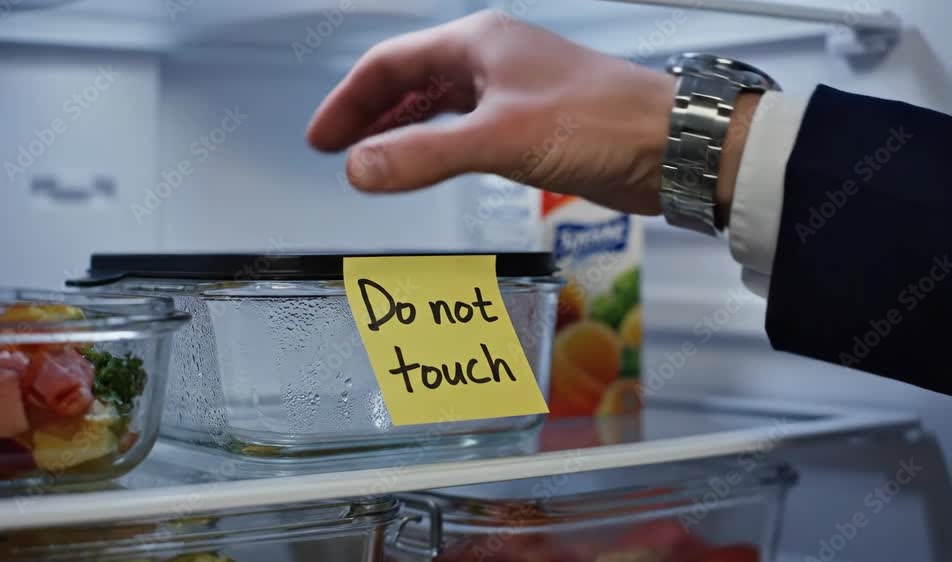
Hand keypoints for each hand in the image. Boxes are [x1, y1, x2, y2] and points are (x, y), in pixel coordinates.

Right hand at [308, 10, 754, 220]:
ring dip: (400, 132)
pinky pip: (464, 132)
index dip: (348, 101)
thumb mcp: (502, 139)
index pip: (390, 64)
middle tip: (335, 149)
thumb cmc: (603, 122)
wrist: (669, 147)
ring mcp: (509, 92)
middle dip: (368, 116)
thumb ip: (427, 156)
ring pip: (436, 107)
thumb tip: (360, 169)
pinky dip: (435, 148)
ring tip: (368, 160)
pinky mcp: (528, 125)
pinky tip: (425, 166)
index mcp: (477, 44)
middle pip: (409, 82)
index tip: (321, 136)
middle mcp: (490, 62)